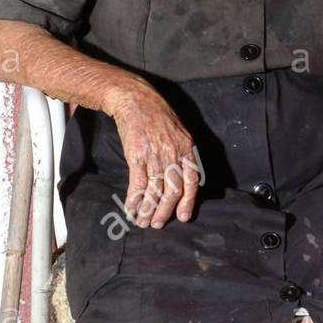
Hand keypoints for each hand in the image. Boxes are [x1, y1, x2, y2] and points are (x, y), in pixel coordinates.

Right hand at [106, 82, 199, 228]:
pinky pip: (138, 184)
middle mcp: (173, 153)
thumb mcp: (177, 132)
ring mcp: (155, 155)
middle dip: (165, 211)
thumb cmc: (155, 115)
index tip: (183, 217)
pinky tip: (130, 208)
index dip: (188, 202)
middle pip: (173, 191)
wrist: (135, 98)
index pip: (192, 181)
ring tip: (142, 221)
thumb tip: (181, 178)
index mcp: (186, 148)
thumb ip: (181, 153)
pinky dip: (134, 200)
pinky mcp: (136, 155)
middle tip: (157, 224)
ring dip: (148, 210)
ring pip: (155, 191)